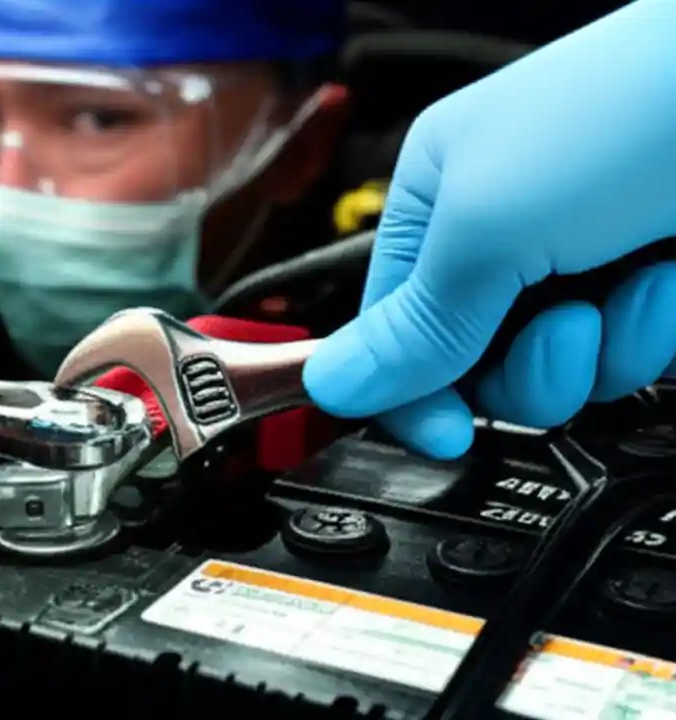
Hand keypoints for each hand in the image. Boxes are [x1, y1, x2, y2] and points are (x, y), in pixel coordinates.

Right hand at [303, 0, 675, 458]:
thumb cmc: (621, 111)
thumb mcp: (487, 226)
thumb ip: (414, 325)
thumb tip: (329, 386)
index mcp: (436, 205)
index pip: (393, 333)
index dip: (412, 392)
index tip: (446, 435)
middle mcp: (504, 236)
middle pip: (478, 369)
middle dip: (528, 366)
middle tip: (564, 326)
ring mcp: (583, 263)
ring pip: (561, 375)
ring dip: (604, 350)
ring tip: (632, 286)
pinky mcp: (652, 287)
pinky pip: (633, 360)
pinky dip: (657, 332)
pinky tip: (671, 279)